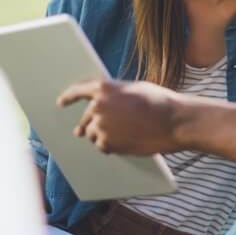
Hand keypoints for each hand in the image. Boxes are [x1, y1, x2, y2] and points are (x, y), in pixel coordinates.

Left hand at [57, 80, 190, 154]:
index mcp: (104, 88)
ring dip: (102, 136)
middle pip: (85, 118)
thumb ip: (115, 93)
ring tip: (122, 135)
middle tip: (84, 131)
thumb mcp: (135, 89)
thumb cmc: (160, 103)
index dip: (68, 97)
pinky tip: (126, 142)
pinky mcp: (107, 143)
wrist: (174, 121)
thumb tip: (102, 102)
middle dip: (87, 124)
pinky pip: (102, 146)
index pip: (78, 91)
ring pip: (93, 134)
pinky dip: (110, 146)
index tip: (61, 102)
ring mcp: (101, 126)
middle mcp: (98, 106)